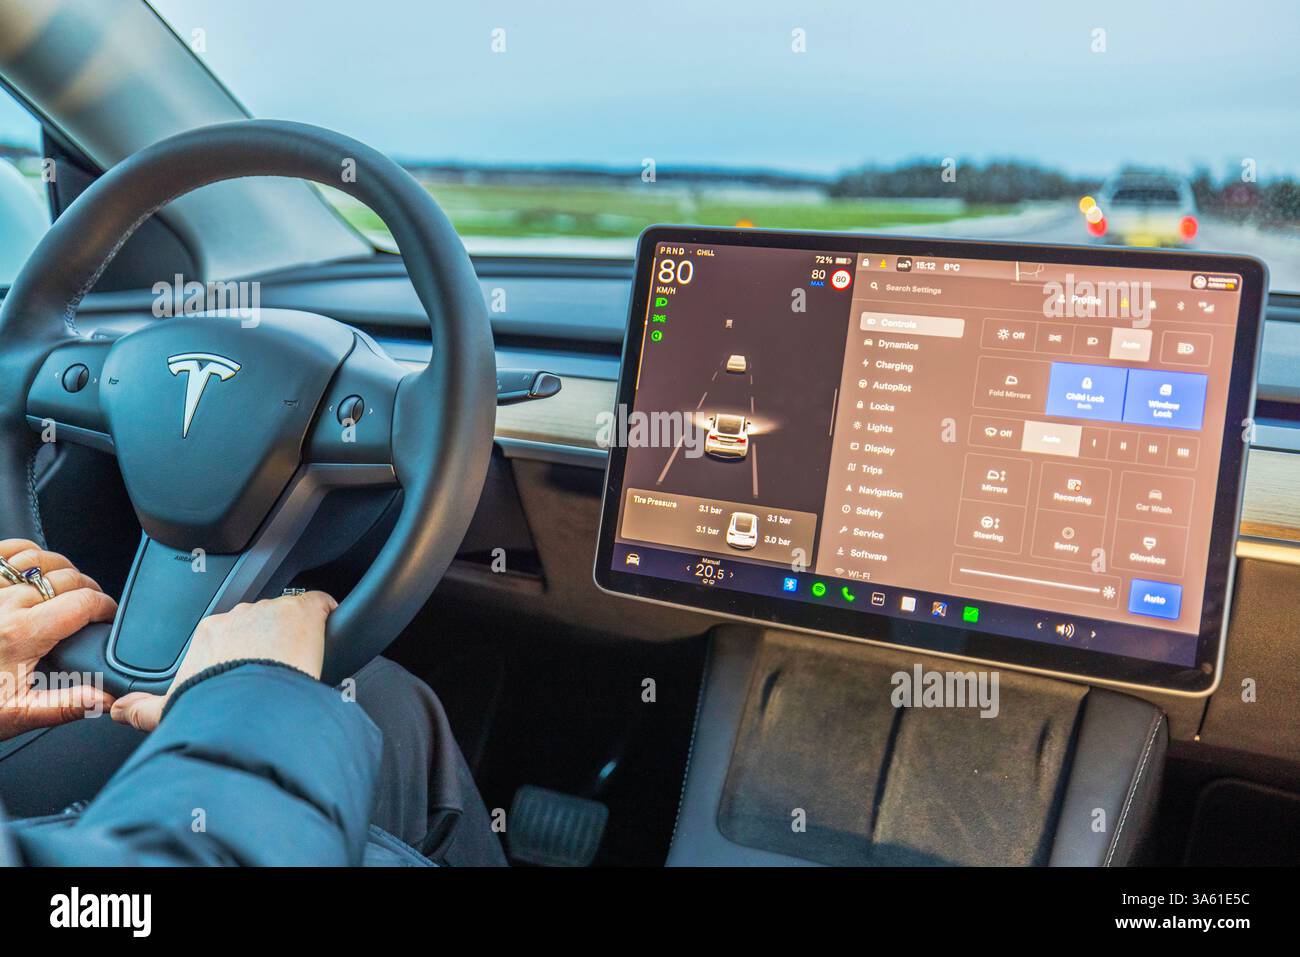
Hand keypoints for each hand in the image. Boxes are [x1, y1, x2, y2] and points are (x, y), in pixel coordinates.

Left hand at [0, 539, 117, 740]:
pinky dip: (27, 554)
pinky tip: (35, 570)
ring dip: (62, 570)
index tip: (109, 617)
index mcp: (21, 634)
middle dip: (89, 590)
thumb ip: (65, 705)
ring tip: (69, 588)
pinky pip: (8, 552)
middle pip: (68, 578)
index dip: (106, 607)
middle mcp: (4, 604)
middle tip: (92, 609)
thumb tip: (104, 698)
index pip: (84, 603)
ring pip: (41, 559)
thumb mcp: (17, 714)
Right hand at [111, 590, 336, 731]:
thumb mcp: (172, 711)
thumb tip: (116, 710)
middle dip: (269, 645)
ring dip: (297, 636)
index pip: (231, 635)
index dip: (245, 653)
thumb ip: (144, 710)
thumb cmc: (213, 708)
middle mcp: (239, 615)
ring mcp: (273, 610)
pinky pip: (321, 603)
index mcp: (209, 634)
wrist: (248, 706)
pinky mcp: (305, 612)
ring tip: (303, 665)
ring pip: (290, 618)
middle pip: (260, 625)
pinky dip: (327, 616)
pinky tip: (330, 635)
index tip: (252, 672)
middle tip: (279, 674)